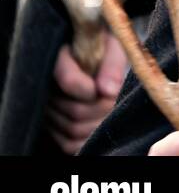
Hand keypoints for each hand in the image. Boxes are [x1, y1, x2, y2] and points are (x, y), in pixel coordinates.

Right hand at [45, 31, 126, 154]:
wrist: (96, 58)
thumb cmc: (107, 51)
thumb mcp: (114, 48)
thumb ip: (112, 64)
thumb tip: (109, 91)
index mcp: (59, 57)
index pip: (68, 80)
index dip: (90, 89)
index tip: (110, 90)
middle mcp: (47, 86)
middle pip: (76, 111)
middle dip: (104, 108)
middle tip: (117, 99)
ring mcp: (47, 109)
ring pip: (74, 129)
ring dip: (99, 124)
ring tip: (111, 110)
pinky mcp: (51, 127)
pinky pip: (69, 144)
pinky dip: (89, 139)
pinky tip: (100, 125)